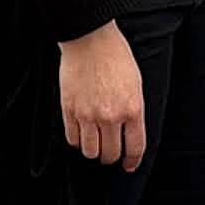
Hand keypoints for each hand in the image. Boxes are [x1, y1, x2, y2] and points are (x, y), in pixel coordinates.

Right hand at [58, 20, 145, 170]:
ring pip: (90, 152)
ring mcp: (88, 115)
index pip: (135, 146)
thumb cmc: (115, 55)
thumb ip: (133, 109)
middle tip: (111, 152)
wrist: (90, 39)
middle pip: (110, 154)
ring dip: (93, 150)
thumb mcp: (135, 82)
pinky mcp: (69, 112)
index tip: (130, 165)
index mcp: (133, 108)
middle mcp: (111, 116)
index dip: (132, 160)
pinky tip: (81, 133)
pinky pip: (72, 139)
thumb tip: (130, 130)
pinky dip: (77, 141)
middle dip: (112, 157)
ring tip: (96, 142)